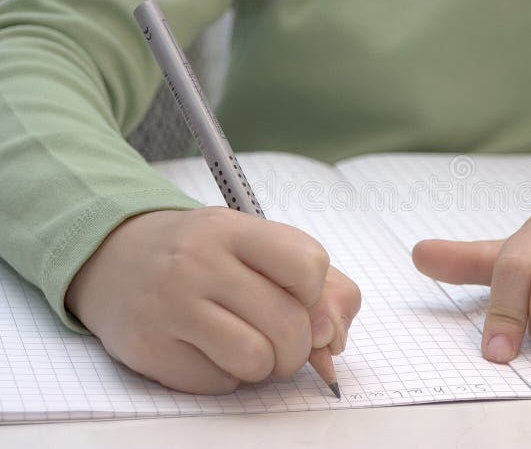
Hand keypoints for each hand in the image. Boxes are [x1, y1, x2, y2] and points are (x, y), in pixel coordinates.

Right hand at [65, 207, 360, 393]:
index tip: (295, 294)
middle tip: (281, 336)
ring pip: (258, 361)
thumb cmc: (204, 255)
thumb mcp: (256, 245)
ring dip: (266, 364)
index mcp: (232, 229)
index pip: (308, 264)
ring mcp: (170, 307)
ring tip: (248, 343)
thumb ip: (319, 286)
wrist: (115, 260)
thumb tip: (333, 339)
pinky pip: (221, 383)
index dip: (314, 292)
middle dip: (299, 344)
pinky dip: (228, 375)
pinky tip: (210, 350)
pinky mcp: (150, 350)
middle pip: (290, 324)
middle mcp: (198, 262)